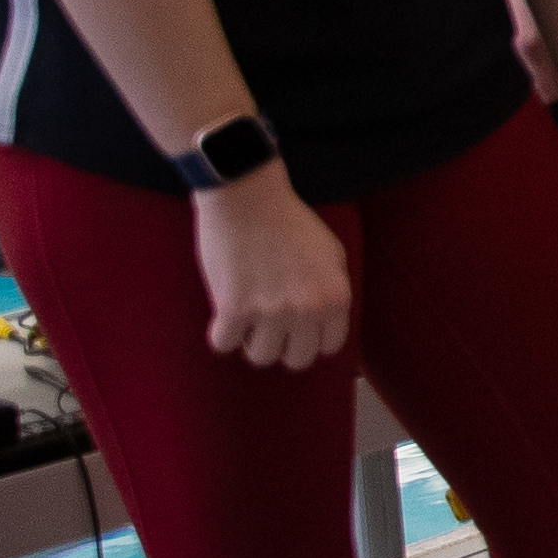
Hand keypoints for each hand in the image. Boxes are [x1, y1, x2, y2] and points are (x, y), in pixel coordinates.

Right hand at [191, 170, 352, 370]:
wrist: (249, 198)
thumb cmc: (289, 222)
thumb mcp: (331, 253)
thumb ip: (333, 289)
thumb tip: (327, 323)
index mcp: (335, 298)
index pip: (329, 347)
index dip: (311, 339)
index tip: (297, 330)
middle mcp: (307, 310)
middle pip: (297, 359)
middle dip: (284, 347)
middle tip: (270, 328)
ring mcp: (270, 312)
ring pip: (262, 357)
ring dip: (252, 342)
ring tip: (248, 321)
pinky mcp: (233, 309)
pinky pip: (224, 345)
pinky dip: (221, 335)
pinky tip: (223, 319)